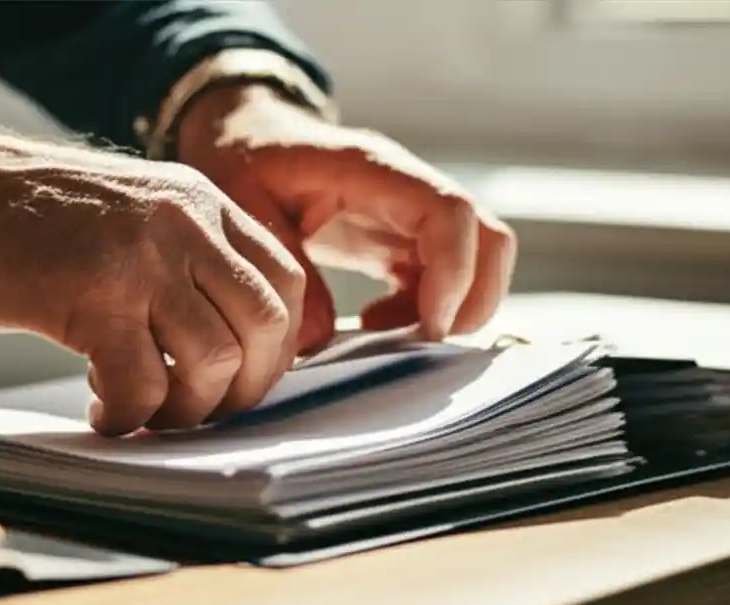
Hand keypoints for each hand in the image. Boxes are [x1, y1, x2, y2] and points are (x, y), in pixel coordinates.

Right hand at [0, 99, 304, 435]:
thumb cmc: (28, 217)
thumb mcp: (133, 215)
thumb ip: (187, 260)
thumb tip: (231, 347)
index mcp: (200, 203)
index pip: (283, 281)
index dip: (275, 346)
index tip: (241, 378)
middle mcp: (183, 223)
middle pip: (264, 325)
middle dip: (243, 388)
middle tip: (200, 409)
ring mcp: (141, 259)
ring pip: (214, 360)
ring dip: (185, 408)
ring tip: (145, 409)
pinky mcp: (92, 298)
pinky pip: (144, 385)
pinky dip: (130, 416)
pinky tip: (102, 409)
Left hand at [178, 84, 516, 351]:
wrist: (245, 138)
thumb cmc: (242, 162)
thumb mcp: (242, 206)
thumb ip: (281, 265)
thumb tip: (320, 338)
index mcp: (373, 171)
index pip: (450, 214)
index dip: (453, 275)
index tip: (426, 327)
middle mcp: (408, 189)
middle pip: (487, 239)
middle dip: (471, 301)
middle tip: (418, 341)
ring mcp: (412, 215)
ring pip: (478, 261)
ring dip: (450, 309)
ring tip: (386, 333)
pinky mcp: (405, 239)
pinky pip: (446, 277)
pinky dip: (428, 310)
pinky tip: (377, 324)